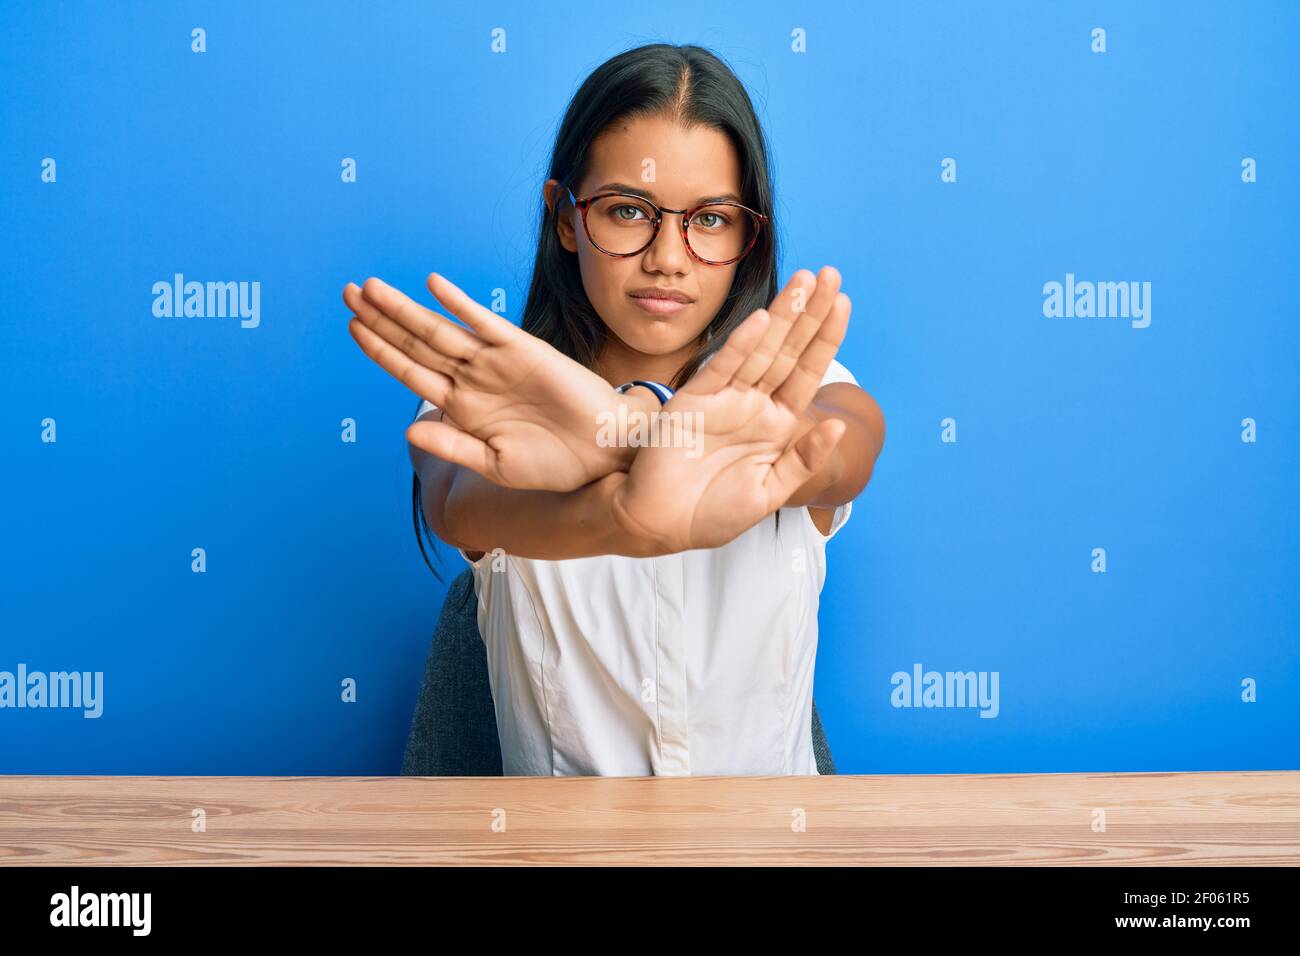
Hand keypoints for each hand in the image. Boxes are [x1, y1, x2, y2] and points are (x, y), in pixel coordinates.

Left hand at [344, 274, 657, 490]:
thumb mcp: (495, 463)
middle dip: (381, 318)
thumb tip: (409, 430)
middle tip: (348, 292)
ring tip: (372, 287)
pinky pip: (485, 322)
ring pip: (441, 329)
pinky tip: (433, 285)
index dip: (380, 350)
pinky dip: (460, 304)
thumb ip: (453, 446)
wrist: (602, 454)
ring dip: (406, 308)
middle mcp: (473, 379)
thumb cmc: (554, 464)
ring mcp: (496, 362)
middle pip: (417, 343)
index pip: (411, 372)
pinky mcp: (524, 350)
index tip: (352, 327)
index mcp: (462, 408)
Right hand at [611, 267, 850, 552]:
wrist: (660, 524)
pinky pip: (722, 368)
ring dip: (782, 316)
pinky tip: (762, 320)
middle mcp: (751, 405)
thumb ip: (803, 460)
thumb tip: (838, 428)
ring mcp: (723, 399)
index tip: (843, 303)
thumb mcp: (768, 493)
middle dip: (810, 313)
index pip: (806, 373)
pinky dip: (741, 344)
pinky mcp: (693, 401)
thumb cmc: (712, 514)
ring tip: (805, 281)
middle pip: (788, 351)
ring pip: (760, 350)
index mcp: (774, 425)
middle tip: (830, 274)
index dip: (825, 339)